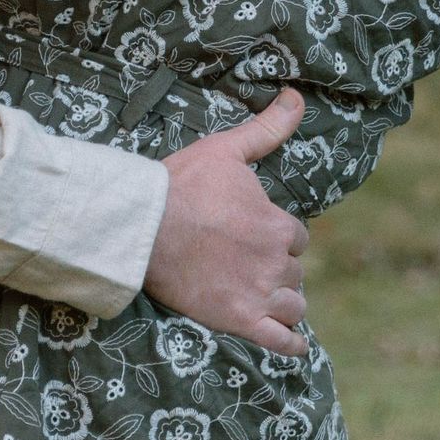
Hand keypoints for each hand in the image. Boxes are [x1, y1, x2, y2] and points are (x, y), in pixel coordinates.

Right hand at [146, 88, 309, 354]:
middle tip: (248, 262)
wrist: (142, 226)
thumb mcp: (226, 149)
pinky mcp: (239, 321)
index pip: (295, 237)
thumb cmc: (182, 184)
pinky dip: (291, 343)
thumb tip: (297, 96)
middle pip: (293, 271)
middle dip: (277, 266)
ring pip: (292, 305)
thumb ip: (267, 128)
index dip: (277, 235)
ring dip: (284, 300)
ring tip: (267, 296)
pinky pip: (281, 341)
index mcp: (277, 225)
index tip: (255, 233)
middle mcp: (275, 263)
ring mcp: (258, 295)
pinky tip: (292, 342)